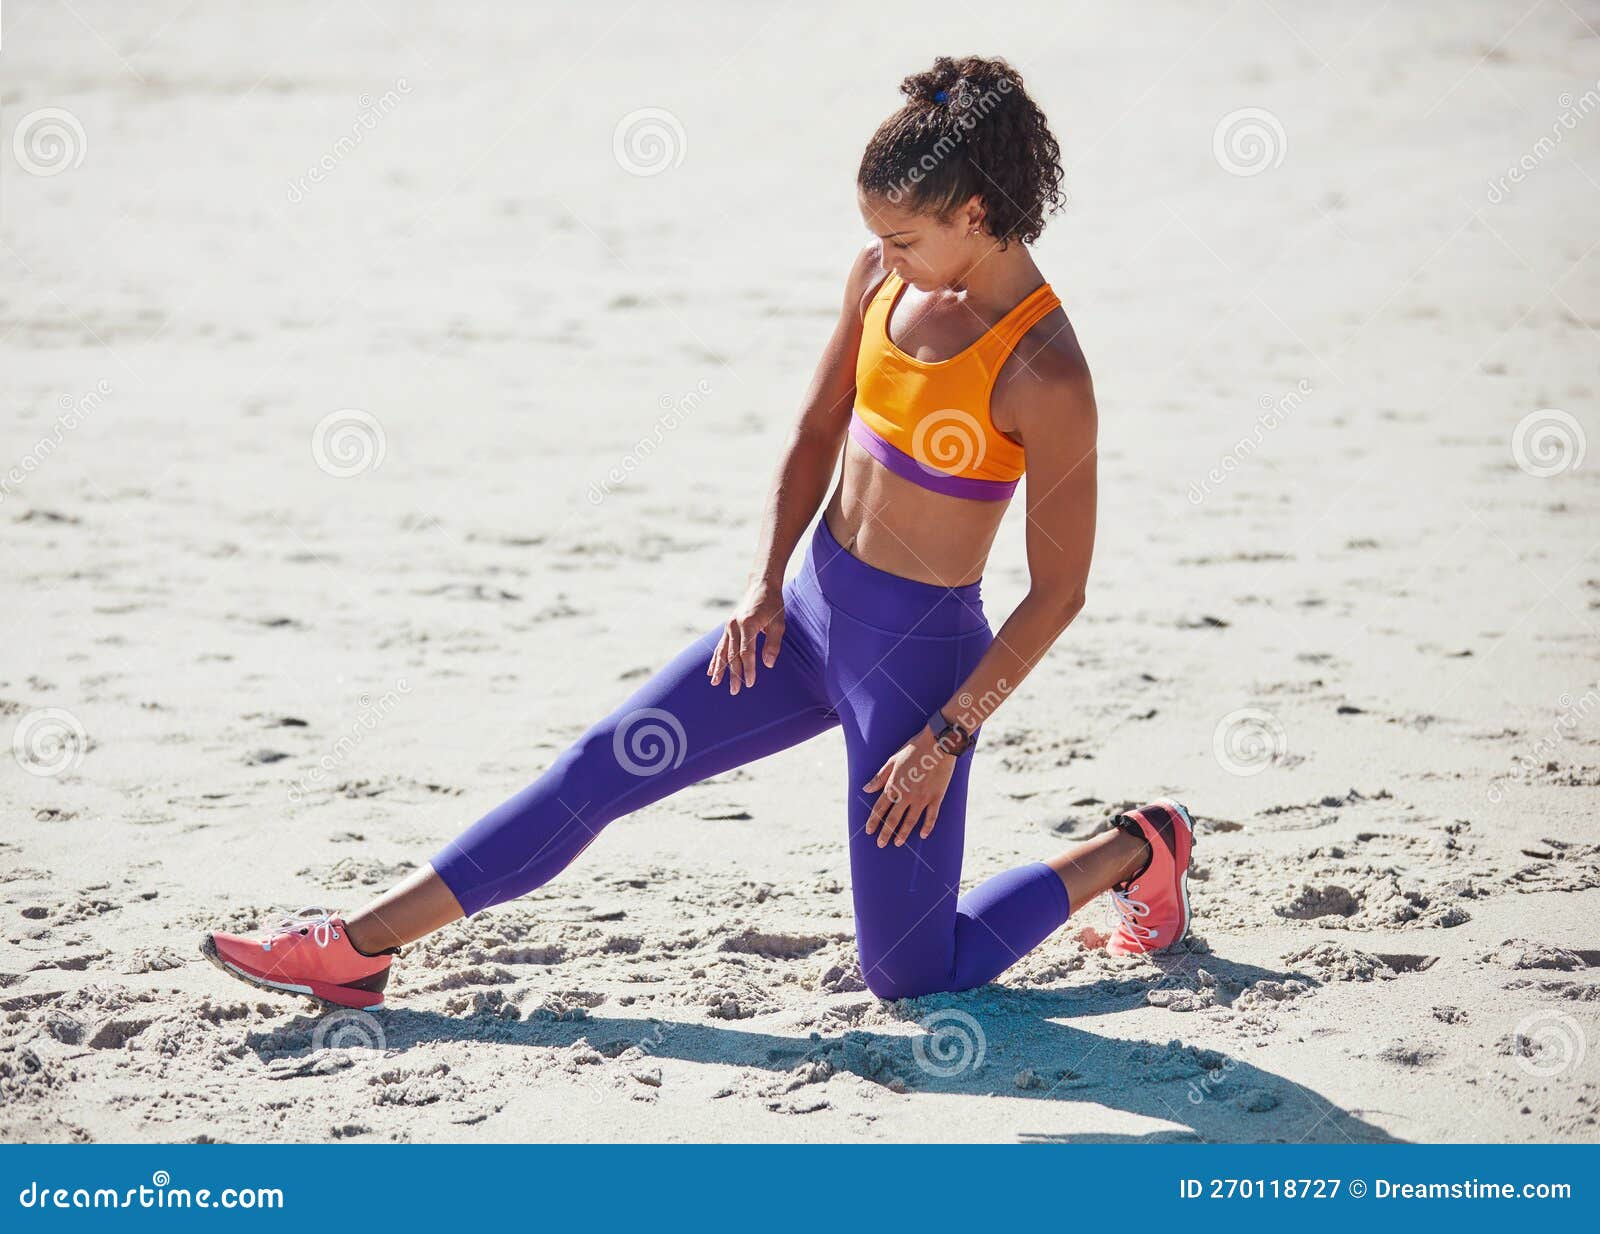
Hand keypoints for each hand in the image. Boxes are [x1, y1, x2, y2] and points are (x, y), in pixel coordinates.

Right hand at [707, 577, 784, 694]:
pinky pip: (719, 646)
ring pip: (722, 651)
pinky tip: (711, 670)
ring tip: (715, 683)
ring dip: (719, 669)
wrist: (761, 585)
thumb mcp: (778, 623)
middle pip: (732, 655)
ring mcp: (729, 626)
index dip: (748, 669)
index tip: (749, 683)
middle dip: (733, 674)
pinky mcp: (728, 627)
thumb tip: (768, 664)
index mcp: (747, 624)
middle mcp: (734, 626)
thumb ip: (773, 643)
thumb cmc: (773, 604)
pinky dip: (715, 659)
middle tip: (735, 691)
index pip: (746, 652)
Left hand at [862, 726, 955, 847]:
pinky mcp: (936, 797)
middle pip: (893, 819)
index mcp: (894, 785)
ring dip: (903, 834)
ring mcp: (922, 798)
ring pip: (910, 821)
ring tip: (897, 843)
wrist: (938, 744)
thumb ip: (879, 777)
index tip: (869, 831)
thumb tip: (866, 788)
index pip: (880, 808)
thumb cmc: (914, 748)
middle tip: (880, 844)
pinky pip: (931, 817)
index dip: (874, 821)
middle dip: (885, 833)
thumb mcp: (892, 760)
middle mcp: (906, 795)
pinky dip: (927, 827)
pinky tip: (923, 835)